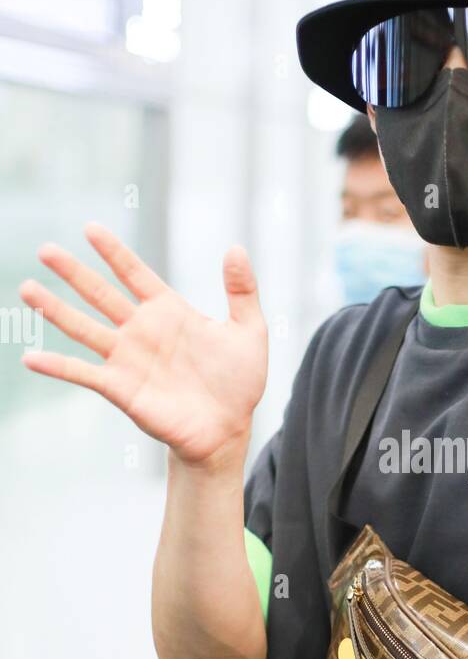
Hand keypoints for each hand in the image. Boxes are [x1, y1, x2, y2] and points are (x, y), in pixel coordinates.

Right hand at [19, 225, 266, 464]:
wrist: (228, 429)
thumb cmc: (239, 382)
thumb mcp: (249, 331)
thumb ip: (242, 290)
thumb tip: (235, 247)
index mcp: (169, 311)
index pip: (134, 273)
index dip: (113, 252)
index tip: (90, 228)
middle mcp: (142, 331)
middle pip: (100, 294)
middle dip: (72, 272)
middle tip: (45, 249)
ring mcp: (128, 359)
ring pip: (83, 328)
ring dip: (54, 309)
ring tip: (26, 288)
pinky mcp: (121, 388)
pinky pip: (83, 373)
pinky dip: (57, 366)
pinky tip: (30, 357)